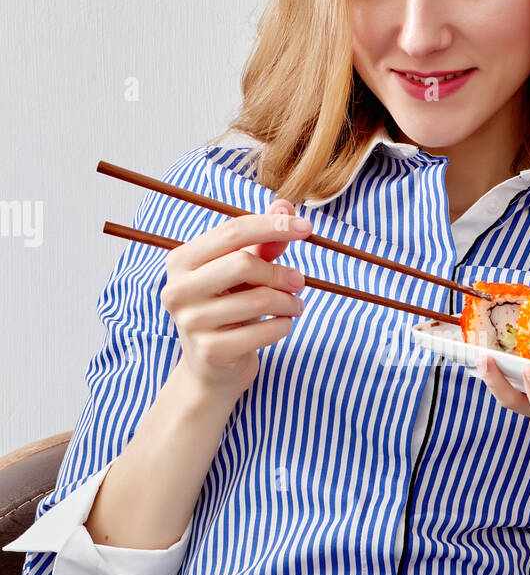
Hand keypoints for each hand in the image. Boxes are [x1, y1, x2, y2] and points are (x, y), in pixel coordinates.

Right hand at [162, 198, 311, 400]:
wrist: (211, 369)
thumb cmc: (227, 310)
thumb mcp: (242, 273)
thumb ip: (263, 242)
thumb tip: (285, 205)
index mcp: (181, 261)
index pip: (232, 231)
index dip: (273, 225)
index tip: (306, 227)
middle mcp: (178, 290)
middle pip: (243, 263)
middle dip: (281, 271)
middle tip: (300, 281)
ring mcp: (191, 322)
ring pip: (259, 300)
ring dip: (289, 302)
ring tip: (296, 305)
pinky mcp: (211, 351)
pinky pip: (264, 331)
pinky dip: (284, 326)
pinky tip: (282, 325)